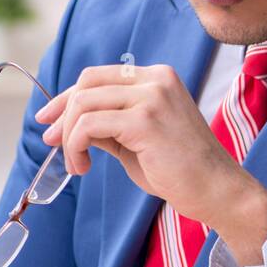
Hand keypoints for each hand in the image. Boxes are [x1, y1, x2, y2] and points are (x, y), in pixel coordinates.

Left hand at [35, 63, 266, 263]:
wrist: (217, 190)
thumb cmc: (181, 170)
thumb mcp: (137, 140)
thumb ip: (108, 126)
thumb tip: (67, 125)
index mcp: (158, 78)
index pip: (99, 76)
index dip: (67, 96)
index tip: (49, 120)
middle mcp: (156, 79)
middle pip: (87, 84)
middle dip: (61, 114)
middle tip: (51, 143)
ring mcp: (152, 97)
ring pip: (83, 104)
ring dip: (69, 136)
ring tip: (76, 164)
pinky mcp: (145, 121)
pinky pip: (89, 126)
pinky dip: (76, 147)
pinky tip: (83, 167)